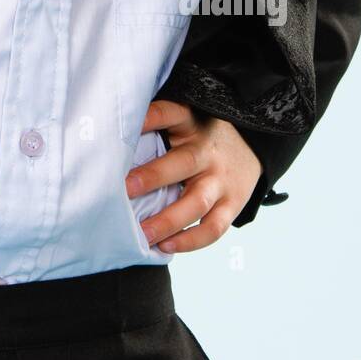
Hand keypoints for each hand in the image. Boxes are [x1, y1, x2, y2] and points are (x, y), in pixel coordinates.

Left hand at [125, 99, 262, 252]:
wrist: (252, 143)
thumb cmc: (199, 135)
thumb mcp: (183, 121)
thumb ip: (156, 127)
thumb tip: (108, 137)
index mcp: (191, 123)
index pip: (169, 114)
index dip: (148, 119)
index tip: (122, 127)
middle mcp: (206, 151)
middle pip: (183, 163)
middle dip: (152, 177)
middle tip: (124, 190)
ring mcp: (221, 180)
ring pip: (196, 202)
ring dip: (167, 221)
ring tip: (141, 234)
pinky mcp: (232, 204)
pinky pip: (213, 228)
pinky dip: (190, 241)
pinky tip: (165, 245)